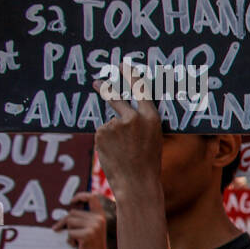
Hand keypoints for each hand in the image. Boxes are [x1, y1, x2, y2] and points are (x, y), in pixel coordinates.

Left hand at [52, 192, 109, 248]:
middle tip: (65, 233)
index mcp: (100, 216)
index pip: (92, 197)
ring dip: (68, 233)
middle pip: (72, 213)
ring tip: (76, 241)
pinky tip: (77, 246)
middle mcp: (99, 219)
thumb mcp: (90, 230)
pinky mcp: (88, 234)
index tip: (72, 201)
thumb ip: (82, 219)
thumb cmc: (90, 246)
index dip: (81, 196)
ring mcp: (94, 226)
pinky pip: (69, 233)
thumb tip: (64, 214)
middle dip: (65, 223)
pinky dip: (69, 241)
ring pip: (69, 222)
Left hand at [93, 62, 162, 197]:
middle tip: (98, 82)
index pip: (140, 89)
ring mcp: (115, 124)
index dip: (131, 75)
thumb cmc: (147, 163)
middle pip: (116, 97)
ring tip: (121, 151)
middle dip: (105, 88)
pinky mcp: (101, 133)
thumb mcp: (152, 138)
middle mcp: (133, 118)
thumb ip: (140, 123)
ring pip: (109, 123)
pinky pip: (102, 133)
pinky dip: (105, 142)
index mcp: (151, 118)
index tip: (123, 65)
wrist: (136, 183)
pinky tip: (113, 153)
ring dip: (111, 134)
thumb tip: (120, 113)